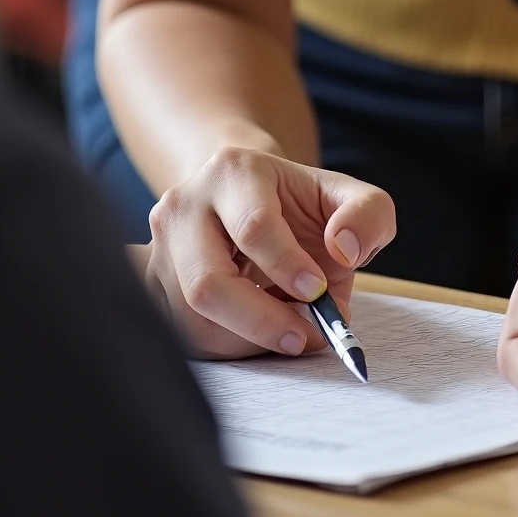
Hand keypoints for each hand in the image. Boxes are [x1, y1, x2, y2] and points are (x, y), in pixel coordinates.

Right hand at [143, 146, 395, 359]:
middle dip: (261, 320)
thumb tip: (345, 249)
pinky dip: (226, 345)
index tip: (319, 293)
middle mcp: (183, 206)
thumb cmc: (300, 205)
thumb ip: (367, 215)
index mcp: (233, 171)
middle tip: (303, 336)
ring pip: (190, 317)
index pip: (254, 227)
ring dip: (245, 340)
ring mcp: (159, 248)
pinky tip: (257, 333)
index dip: (287, 266)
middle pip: (208, 281)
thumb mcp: (348, 196)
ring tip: (287, 333)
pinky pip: (181, 334)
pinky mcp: (150, 287)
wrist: (249, 201)